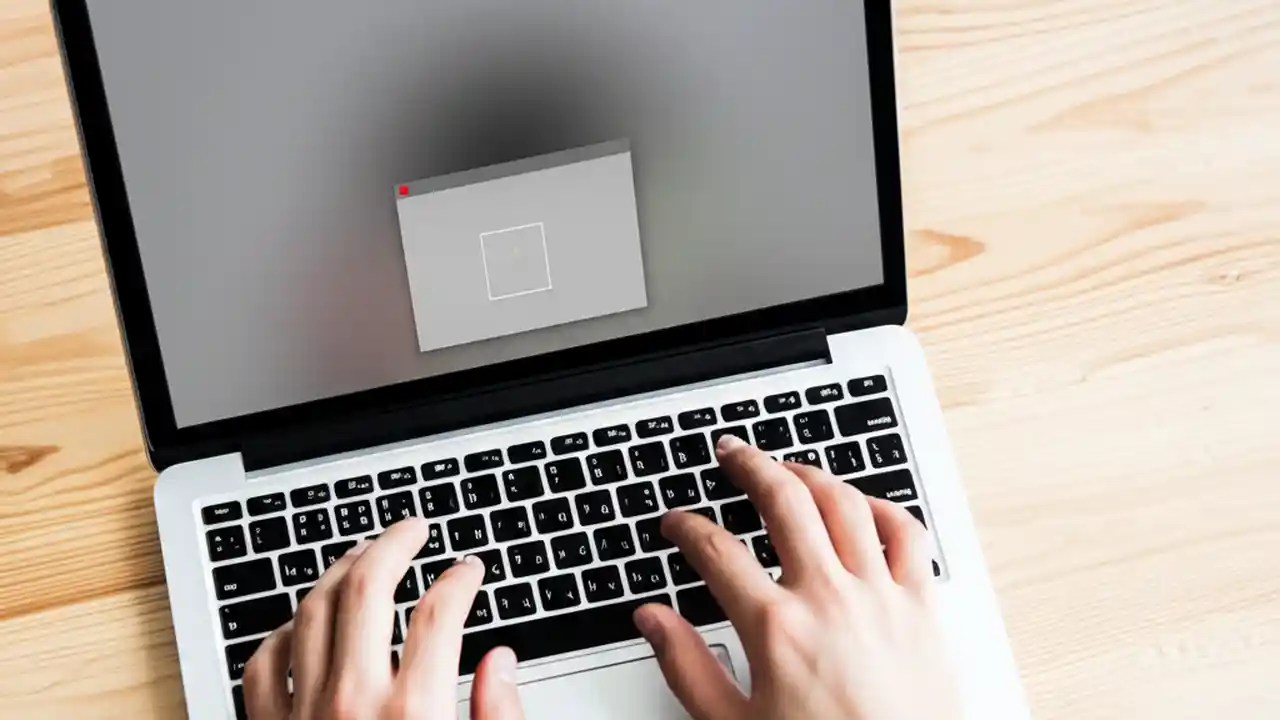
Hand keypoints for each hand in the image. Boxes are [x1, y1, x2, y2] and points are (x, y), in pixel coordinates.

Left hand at [242, 518, 524, 719]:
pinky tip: (307, 620)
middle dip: (395, 544)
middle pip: (368, 589)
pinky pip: (266, 662)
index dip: (460, 580)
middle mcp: (353, 703)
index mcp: (414, 713)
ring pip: (314, 611)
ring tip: (363, 555)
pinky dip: (287, 631)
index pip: (439, 615)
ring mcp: (303, 713)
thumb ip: (497, 717)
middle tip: (413, 529)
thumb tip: (500, 663)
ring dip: (341, 571)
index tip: (468, 569)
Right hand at [633, 435, 960, 719]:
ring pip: (844, 503)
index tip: (676, 523)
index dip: (686, 527)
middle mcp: (829, 598)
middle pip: (783, 500)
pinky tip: (861, 504)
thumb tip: (652, 620)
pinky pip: (907, 533)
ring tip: (787, 467)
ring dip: (810, 474)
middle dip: (749, 465)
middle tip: (731, 453)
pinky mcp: (923, 607)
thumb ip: (687, 666)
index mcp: (776, 628)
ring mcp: (881, 597)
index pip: (716, 550)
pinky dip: (881, 508)